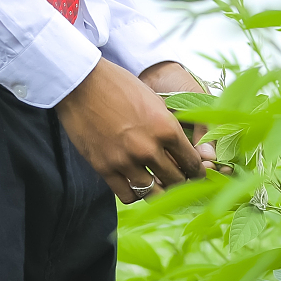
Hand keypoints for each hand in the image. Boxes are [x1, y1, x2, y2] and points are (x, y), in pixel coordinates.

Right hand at [55, 59, 204, 202]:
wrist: (82, 84)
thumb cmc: (120, 86)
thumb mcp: (154, 101)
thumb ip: (168, 127)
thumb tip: (181, 150)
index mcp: (167, 128)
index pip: (192, 162)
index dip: (197, 172)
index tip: (196, 175)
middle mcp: (149, 148)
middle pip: (176, 181)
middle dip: (182, 184)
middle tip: (181, 184)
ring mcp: (126, 161)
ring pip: (153, 193)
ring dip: (159, 192)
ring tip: (159, 187)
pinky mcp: (105, 168)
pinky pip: (128, 195)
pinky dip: (135, 194)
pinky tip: (136, 186)